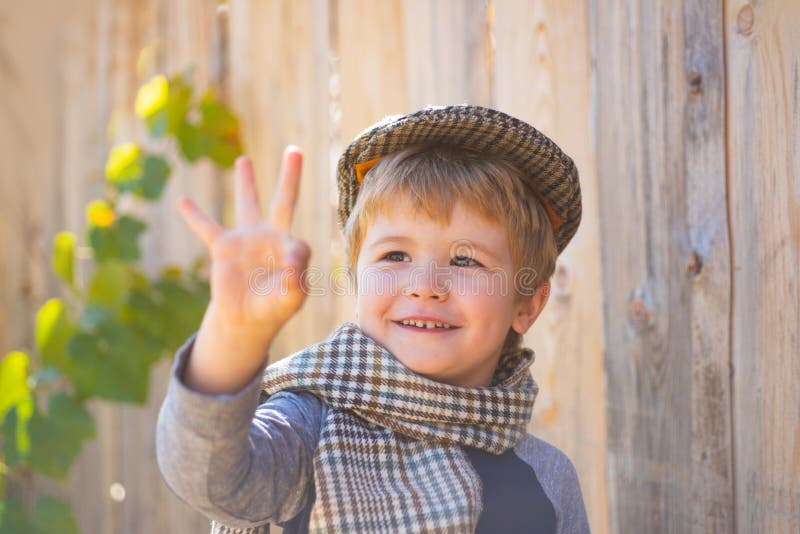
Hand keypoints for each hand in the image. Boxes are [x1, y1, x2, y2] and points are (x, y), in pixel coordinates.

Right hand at [177, 146, 310, 337]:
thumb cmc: (273, 308)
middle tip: (295, 150)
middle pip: (284, 201)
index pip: (299, 246)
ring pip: (247, 204)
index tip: (290, 272)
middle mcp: (271, 238)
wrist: (247, 320)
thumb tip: (292, 259)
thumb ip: (296, 282)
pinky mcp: (223, 249)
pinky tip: (183, 201)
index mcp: (292, 250)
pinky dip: (195, 216)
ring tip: (244, 159)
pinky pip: (207, 228)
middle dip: (290, 176)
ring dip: (246, 182)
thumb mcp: (290, 300)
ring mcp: (247, 240)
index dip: (295, 261)